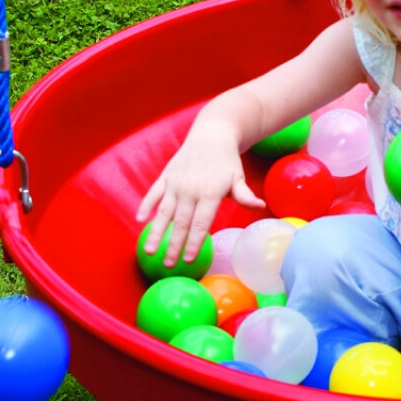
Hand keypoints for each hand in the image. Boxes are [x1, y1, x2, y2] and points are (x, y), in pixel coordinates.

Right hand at [136, 127, 263, 265]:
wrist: (212, 134)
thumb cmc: (227, 161)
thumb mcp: (238, 177)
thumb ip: (245, 195)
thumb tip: (261, 207)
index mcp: (210, 193)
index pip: (200, 224)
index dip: (194, 243)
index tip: (189, 259)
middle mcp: (190, 190)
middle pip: (181, 223)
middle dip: (174, 245)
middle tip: (169, 265)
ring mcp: (176, 183)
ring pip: (163, 212)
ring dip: (156, 232)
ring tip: (149, 251)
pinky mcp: (166, 176)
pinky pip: (153, 193)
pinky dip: (145, 205)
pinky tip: (139, 220)